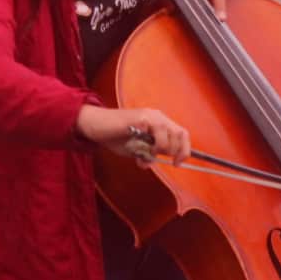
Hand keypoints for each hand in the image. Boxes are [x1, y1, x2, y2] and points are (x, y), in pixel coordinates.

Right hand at [76, 105, 191, 165]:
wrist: (96, 126)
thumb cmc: (114, 136)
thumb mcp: (135, 149)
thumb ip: (147, 154)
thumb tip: (154, 162)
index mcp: (159, 122)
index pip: (182, 134)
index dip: (184, 149)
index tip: (178, 163)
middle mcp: (158, 116)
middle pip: (180, 134)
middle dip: (174, 151)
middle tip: (161, 159)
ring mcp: (151, 115)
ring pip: (169, 135)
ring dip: (159, 149)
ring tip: (144, 153)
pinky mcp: (142, 118)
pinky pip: (156, 134)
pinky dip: (150, 146)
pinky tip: (138, 149)